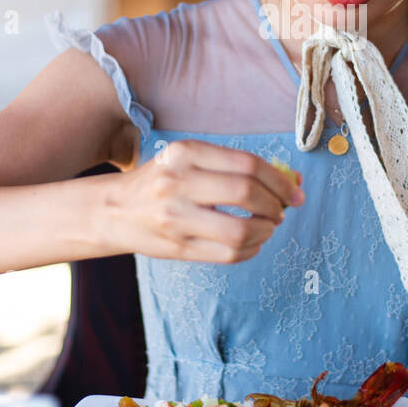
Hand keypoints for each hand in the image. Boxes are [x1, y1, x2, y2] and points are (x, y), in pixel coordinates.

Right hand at [100, 139, 304, 262]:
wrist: (112, 210)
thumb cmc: (161, 182)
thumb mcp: (190, 161)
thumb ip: (235, 168)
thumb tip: (290, 180)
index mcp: (184, 153)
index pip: (248, 164)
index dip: (279, 180)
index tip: (294, 190)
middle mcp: (178, 182)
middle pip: (247, 193)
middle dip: (277, 204)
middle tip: (285, 209)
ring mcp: (176, 218)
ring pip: (242, 229)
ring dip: (266, 230)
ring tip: (268, 226)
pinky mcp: (177, 247)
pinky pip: (229, 253)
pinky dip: (252, 248)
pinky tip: (252, 241)